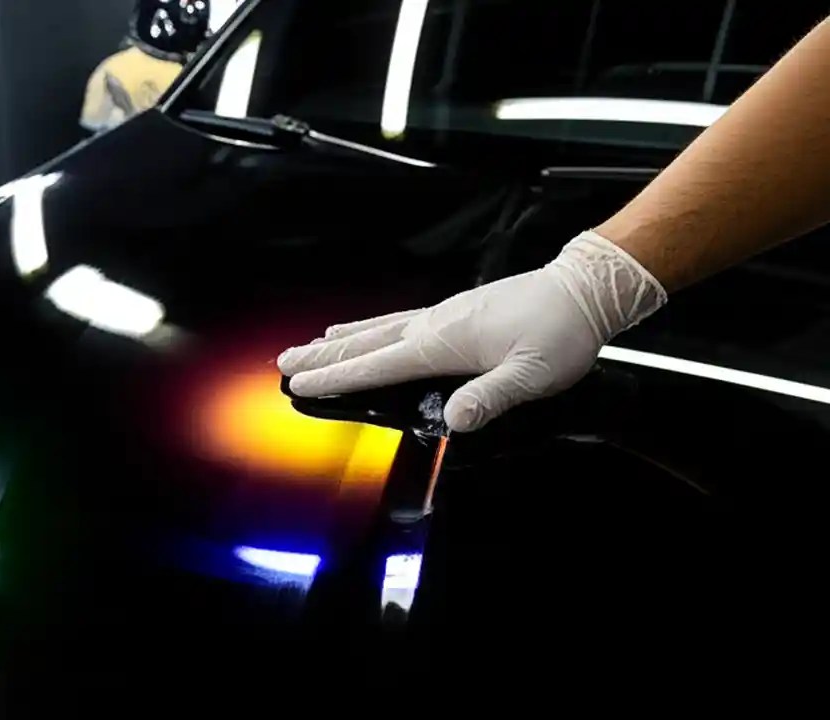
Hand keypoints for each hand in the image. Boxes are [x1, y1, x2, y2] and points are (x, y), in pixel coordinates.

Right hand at [277, 231, 666, 431]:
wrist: (584, 289)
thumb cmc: (560, 330)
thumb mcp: (532, 374)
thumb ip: (490, 396)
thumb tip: (452, 419)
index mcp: (444, 342)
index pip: (378, 366)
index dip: (336, 378)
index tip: (300, 386)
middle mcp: (435, 325)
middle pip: (366, 343)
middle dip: (322, 357)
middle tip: (283, 364)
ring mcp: (443, 315)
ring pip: (378, 329)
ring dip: (341, 341)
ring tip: (310, 347)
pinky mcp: (455, 312)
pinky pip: (398, 321)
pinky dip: (370, 328)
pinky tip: (367, 331)